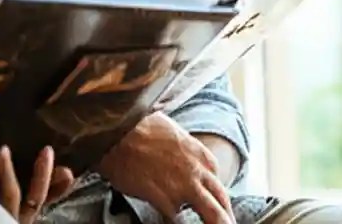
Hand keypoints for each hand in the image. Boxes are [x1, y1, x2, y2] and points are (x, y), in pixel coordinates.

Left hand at [0, 145, 74, 223]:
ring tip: (3, 151)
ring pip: (7, 196)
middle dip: (42, 175)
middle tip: (46, 151)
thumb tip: (60, 182)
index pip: (43, 203)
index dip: (56, 188)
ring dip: (6, 173)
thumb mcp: (19, 216)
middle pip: (34, 198)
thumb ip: (34, 203)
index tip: (67, 171)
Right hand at [96, 113, 232, 223]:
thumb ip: (182, 148)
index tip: (208, 201)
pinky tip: (167, 220)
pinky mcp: (167, 202)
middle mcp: (199, 172)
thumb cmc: (137, 128)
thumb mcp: (170, 131)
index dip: (212, 194)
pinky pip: (177, 220)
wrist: (117, 134)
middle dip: (225, 217)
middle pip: (222, 202)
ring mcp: (185, 189)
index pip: (217, 182)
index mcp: (201, 155)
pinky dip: (173, 222)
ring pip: (212, 215)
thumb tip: (178, 153)